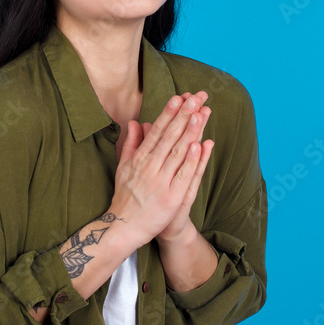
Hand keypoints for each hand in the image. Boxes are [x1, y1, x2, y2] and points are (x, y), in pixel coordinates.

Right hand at [110, 91, 213, 247]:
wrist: (123, 227)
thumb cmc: (125, 197)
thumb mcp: (123, 168)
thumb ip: (131, 144)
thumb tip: (134, 122)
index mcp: (139, 159)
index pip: (156, 131)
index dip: (168, 114)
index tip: (179, 98)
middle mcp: (150, 167)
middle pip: (170, 137)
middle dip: (184, 115)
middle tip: (196, 97)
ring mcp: (161, 182)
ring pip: (179, 152)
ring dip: (190, 131)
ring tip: (200, 113)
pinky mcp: (171, 198)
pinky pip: (183, 176)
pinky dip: (192, 160)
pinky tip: (199, 144)